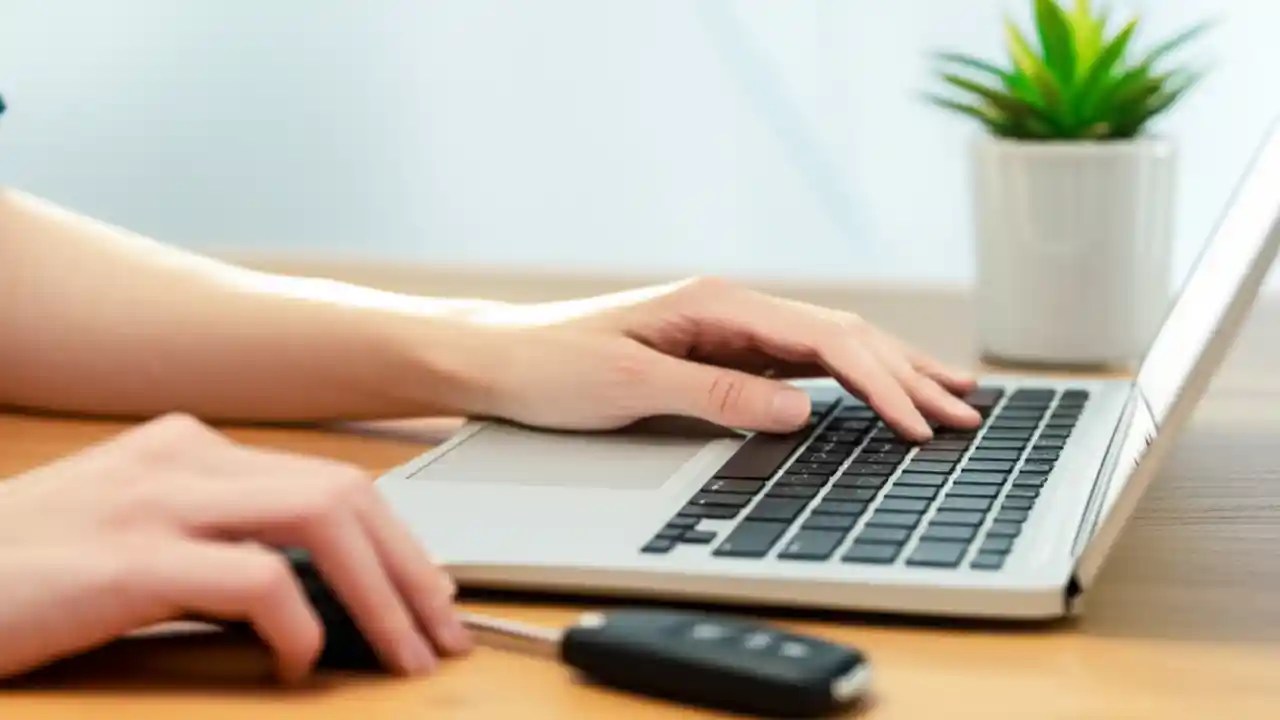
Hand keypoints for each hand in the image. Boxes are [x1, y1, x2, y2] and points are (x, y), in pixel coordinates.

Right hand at [0, 414, 469, 682]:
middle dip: (412, 570)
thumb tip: (318, 598)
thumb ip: (218, 548)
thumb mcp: (132, 542)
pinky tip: (302, 663)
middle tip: (444, 633)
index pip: (330, 484)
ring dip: (384, 592)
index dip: (396, 544)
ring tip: (407, 654)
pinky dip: (301, 623)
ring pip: (322, 519)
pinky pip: (256, 578)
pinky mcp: (128, 556)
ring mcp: (158, 499)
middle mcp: (185, 458)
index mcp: (189, 448)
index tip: (429, 596)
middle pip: (345, 496)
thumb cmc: (19, 572)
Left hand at [462, 277, 980, 441]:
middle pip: (842, 335)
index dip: (882, 383)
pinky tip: (877, 391)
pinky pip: (799, 364)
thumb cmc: (553, 366)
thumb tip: (802, 411)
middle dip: (908, 374)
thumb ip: (718, 395)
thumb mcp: (631, 387)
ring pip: (829, 346)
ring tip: (951, 393)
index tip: (922, 422)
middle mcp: (730, 308)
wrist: (501, 357)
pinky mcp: (718, 353)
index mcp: (717, 304)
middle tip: (967, 412)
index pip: (824, 340)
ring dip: (891, 371)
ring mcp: (727, 329)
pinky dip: (849, 380)